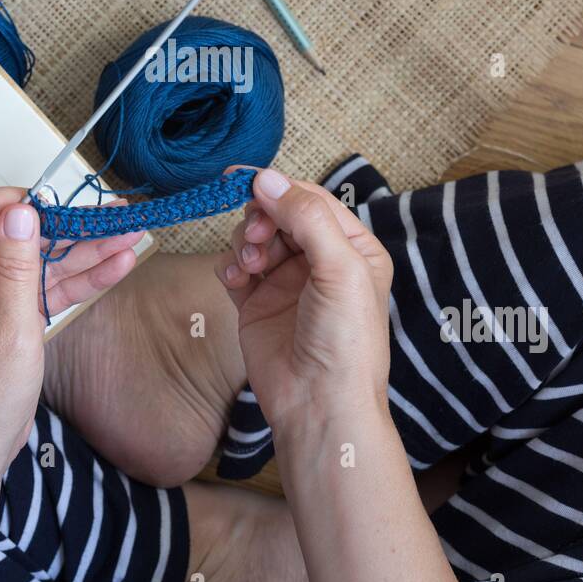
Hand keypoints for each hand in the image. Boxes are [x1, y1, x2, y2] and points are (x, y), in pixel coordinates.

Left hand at [0, 187, 142, 479]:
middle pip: (21, 232)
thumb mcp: (10, 334)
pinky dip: (79, 277)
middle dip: (70, 224)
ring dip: (85, 249)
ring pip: (41, 258)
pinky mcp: (9, 313)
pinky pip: (46, 285)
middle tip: (118, 217)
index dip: (25, 201)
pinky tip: (117, 264)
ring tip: (131, 234)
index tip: (68, 204)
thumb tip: (23, 211)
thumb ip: (17, 269)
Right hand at [215, 168, 392, 437]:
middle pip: (279, 215)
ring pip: (254, 238)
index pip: (312, 200)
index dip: (280, 188)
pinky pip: (235, 268)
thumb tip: (265, 177)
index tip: (244, 180)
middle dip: (262, 218)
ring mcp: (286, 282)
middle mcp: (319, 261)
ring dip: (245, 243)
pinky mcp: (256, 304)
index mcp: (352, 248)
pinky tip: (236, 280)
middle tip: (257, 236)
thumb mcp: (339, 269)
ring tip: (250, 266)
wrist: (318, 404)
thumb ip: (306, 218)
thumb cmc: (345, 340)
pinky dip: (230, 267)